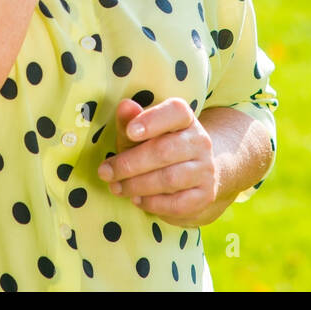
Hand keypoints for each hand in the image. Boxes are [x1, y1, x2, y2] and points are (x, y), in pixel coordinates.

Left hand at [97, 98, 219, 228]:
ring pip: (170, 179)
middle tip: (105, 172)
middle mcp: (200, 142)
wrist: (191, 177)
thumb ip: (130, 120)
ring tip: (116, 187)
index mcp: (185, 119)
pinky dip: (152, 203)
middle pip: (165, 150)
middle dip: (130, 164)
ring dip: (137, 185)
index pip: (177, 111)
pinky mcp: (204, 195)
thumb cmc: (157, 148)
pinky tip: (136, 199)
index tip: (130, 131)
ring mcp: (205, 169)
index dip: (153, 120)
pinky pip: (177, 203)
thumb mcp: (141, 133)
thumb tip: (125, 106)